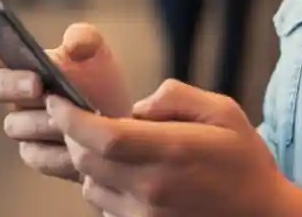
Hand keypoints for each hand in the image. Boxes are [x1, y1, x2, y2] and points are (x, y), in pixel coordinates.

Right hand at [0, 23, 131, 181]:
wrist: (122, 122)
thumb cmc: (100, 81)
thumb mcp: (98, 53)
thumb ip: (84, 39)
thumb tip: (72, 45)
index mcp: (21, 60)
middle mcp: (13, 92)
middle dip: (9, 84)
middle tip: (37, 85)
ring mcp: (22, 124)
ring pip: (14, 124)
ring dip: (41, 120)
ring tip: (72, 115)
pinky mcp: (36, 153)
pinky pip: (34, 154)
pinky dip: (56, 150)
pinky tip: (77, 146)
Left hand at [48, 80, 301, 216]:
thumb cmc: (245, 162)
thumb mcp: (224, 112)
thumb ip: (177, 97)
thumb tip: (137, 104)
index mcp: (170, 151)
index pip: (100, 135)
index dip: (70, 117)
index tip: (57, 100)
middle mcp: (151, 186)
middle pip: (86, 160)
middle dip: (74, 135)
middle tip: (78, 117)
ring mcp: (145, 214)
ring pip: (91, 186)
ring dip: (89, 164)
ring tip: (110, 148)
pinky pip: (105, 208)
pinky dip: (105, 188)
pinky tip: (127, 175)